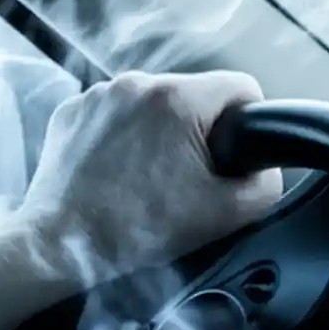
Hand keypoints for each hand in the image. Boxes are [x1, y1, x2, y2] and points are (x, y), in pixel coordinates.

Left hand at [0, 71, 282, 329]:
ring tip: (148, 177)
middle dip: (199, 131)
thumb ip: (266, 184)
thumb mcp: (225, 214)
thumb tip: (267, 168)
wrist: (60, 245)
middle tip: (187, 177)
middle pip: (195, 95)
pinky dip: (123, 136)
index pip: (241, 86)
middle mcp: (138, 84)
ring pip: (153, 104)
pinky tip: (119, 172)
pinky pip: (116, 113)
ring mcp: (99, 95)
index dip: (248, 120)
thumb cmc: (135, 229)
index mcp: (179, 99)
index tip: (234, 150)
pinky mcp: (73, 110)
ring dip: (159, 133)